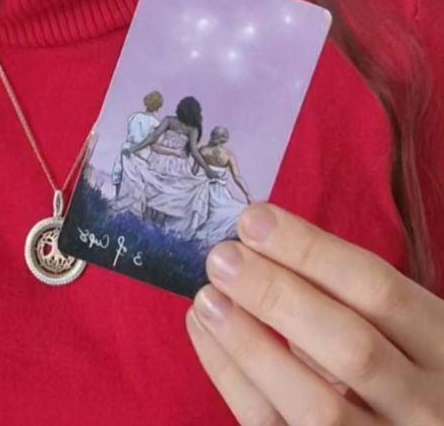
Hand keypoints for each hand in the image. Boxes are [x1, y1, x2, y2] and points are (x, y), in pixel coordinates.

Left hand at [186, 201, 443, 423]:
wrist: (414, 423)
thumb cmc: (403, 368)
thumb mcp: (405, 329)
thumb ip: (353, 297)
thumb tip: (263, 241)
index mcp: (443, 346)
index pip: (380, 290)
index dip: (312, 252)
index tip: (254, 220)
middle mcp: (425, 404)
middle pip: (351, 348)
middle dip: (279, 297)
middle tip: (222, 257)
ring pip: (316, 407)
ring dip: (251, 346)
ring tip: (206, 298)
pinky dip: (234, 381)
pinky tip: (206, 336)